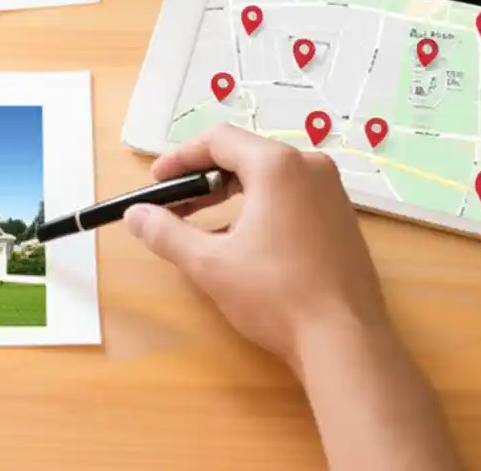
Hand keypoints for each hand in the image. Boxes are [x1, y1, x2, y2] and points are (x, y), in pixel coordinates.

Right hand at [123, 124, 389, 366]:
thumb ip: (166, 233)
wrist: (345, 340)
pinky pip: (292, 198)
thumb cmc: (275, 294)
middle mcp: (310, 168)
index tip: (156, 181)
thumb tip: (135, 214)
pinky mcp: (342, 220)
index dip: (180, 157)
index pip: (219, 140)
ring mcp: (332, 193)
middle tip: (173, 205)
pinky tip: (241, 243)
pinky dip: (259, 209)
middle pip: (245, 156)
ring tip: (200, 227)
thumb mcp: (210, 263)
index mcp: (278, 166)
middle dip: (203, 179)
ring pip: (269, 179)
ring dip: (230, 196)